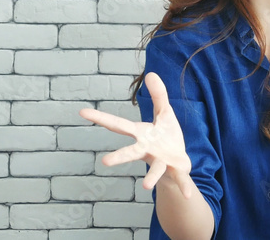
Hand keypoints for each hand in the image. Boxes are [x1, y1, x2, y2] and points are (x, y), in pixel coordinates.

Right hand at [79, 73, 194, 197]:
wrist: (178, 161)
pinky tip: (188, 196)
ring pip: (154, 169)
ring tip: (145, 186)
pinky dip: (183, 187)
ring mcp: (161, 161)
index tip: (82, 111)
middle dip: (120, 157)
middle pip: (132, 152)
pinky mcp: (176, 169)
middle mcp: (148, 150)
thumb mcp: (165, 112)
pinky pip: (180, 179)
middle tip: (105, 162)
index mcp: (142, 134)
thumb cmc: (166, 136)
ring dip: (151, 177)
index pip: (119, 125)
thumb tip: (150, 73)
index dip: (100, 118)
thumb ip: (158, 95)